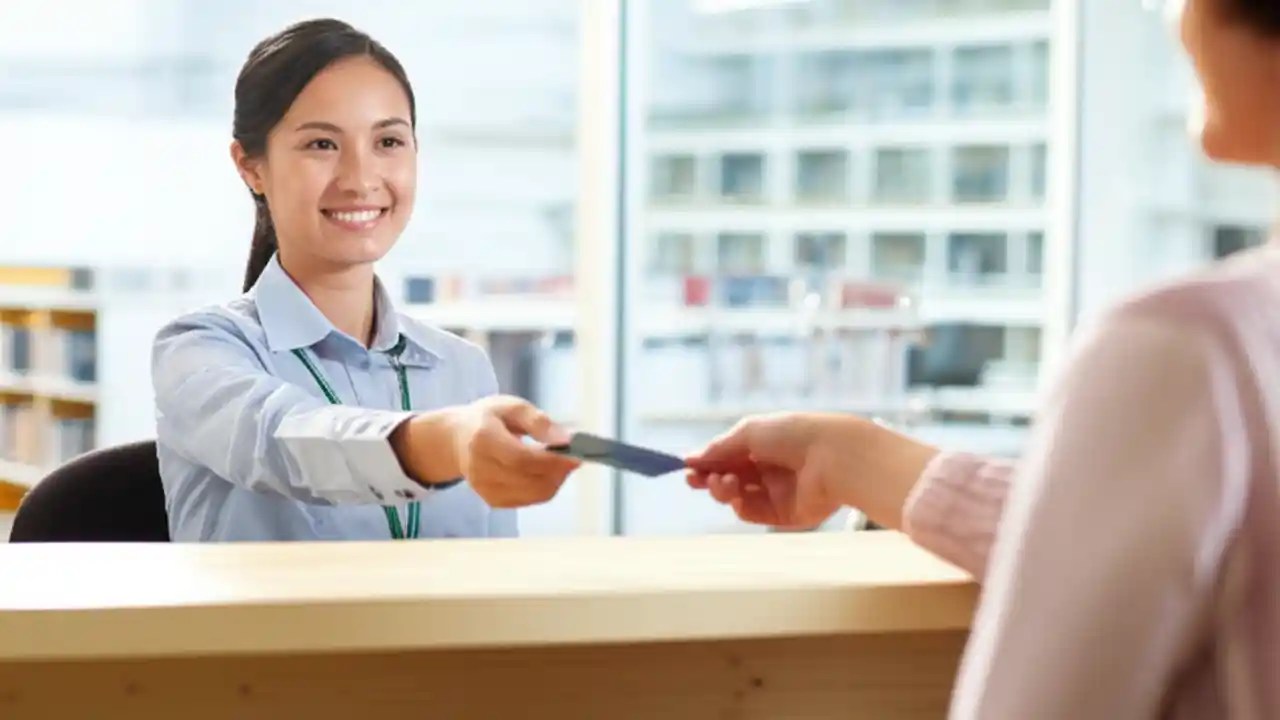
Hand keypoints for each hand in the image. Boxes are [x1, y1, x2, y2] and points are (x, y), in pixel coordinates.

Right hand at [394, 395, 580, 507]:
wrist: (457, 440)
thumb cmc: (488, 419)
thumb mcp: (511, 407)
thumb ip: (538, 421)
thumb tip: (566, 439)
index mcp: (483, 440)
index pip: (522, 458)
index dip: (552, 460)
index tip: (576, 454)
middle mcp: (480, 469)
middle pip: (529, 480)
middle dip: (559, 471)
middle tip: (575, 457)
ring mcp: (484, 489)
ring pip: (533, 494)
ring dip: (555, 480)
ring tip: (561, 463)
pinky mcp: (492, 500)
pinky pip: (529, 500)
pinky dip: (544, 488)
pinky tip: (546, 472)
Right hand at [684, 413, 845, 528]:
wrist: (834, 457)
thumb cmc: (794, 434)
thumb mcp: (750, 431)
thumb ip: (720, 447)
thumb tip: (691, 457)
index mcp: (764, 444)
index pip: (729, 456)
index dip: (708, 462)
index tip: (687, 467)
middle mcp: (770, 468)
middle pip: (730, 478)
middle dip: (710, 478)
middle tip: (695, 480)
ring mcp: (778, 492)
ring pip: (739, 497)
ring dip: (723, 491)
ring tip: (723, 484)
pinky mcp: (786, 513)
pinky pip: (755, 514)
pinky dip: (740, 507)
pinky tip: (737, 498)